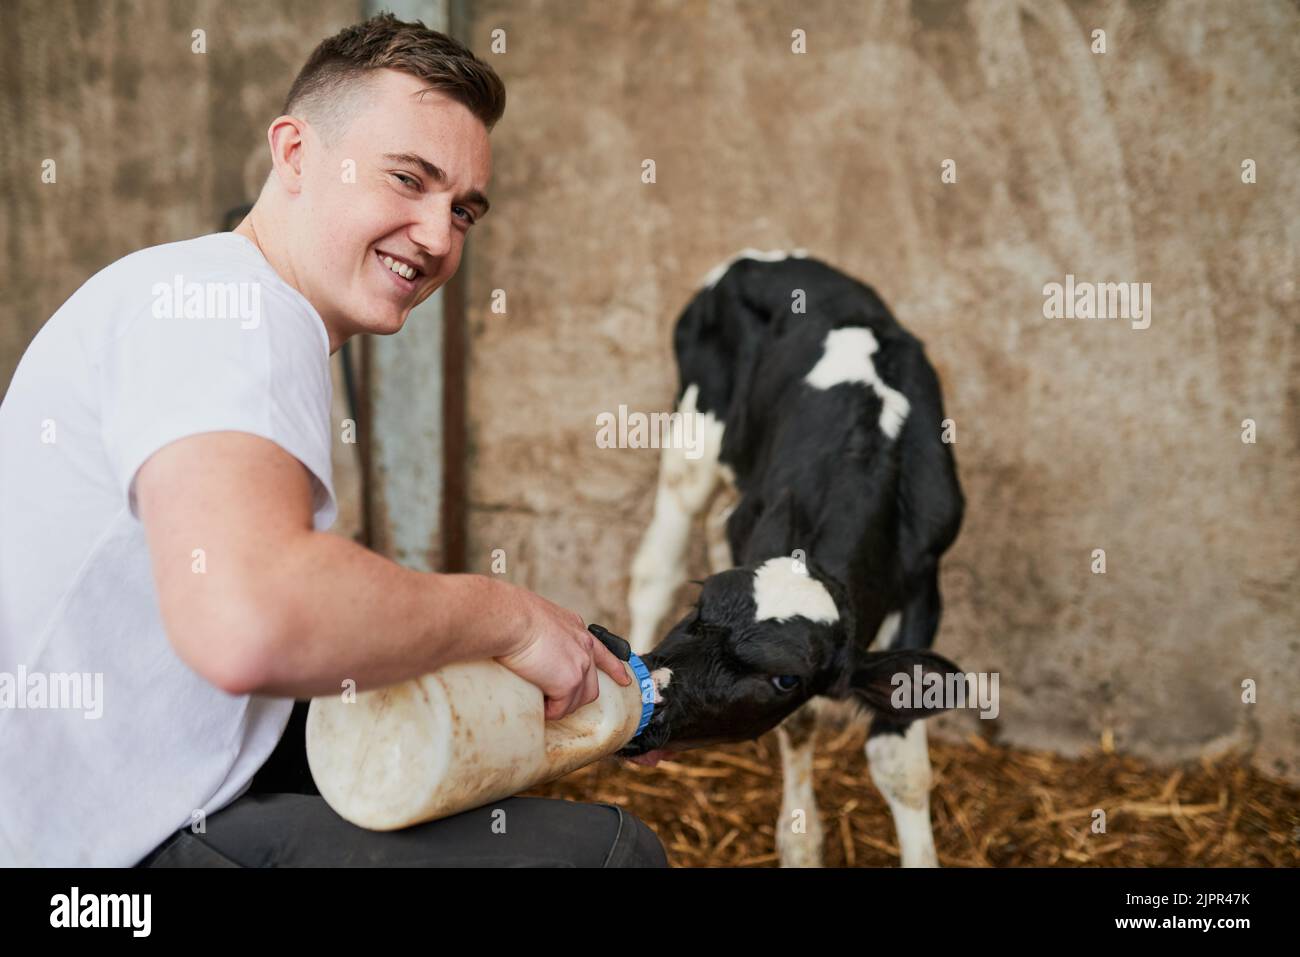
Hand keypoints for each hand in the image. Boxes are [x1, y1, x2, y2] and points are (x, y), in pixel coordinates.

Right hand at [494, 586, 630, 719]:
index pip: (602, 652)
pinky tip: (540, 709)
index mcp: (575, 628)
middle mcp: (584, 646)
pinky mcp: (569, 682)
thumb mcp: (536, 616)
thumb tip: (526, 643)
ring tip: (544, 704)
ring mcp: (580, 665)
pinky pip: (561, 708)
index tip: (624, 680)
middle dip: (578, 696)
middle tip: (559, 702)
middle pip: (591, 683)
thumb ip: (541, 631)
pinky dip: (551, 712)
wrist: (512, 619)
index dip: (614, 668)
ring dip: (563, 706)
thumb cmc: (512, 615)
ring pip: (579, 699)